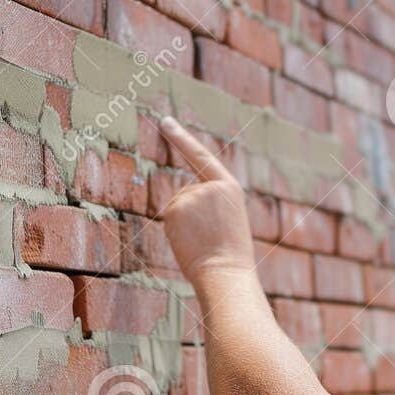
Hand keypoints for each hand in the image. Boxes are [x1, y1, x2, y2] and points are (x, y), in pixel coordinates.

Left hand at [159, 117, 254, 281]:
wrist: (226, 273)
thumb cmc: (229, 254)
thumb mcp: (228, 219)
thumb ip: (210, 202)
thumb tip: (184, 203)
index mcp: (229, 187)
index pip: (201, 156)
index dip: (181, 138)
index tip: (165, 121)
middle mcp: (210, 186)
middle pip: (187, 194)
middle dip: (191, 216)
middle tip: (209, 238)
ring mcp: (192, 196)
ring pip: (178, 208)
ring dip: (184, 226)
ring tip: (203, 242)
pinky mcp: (176, 209)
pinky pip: (170, 219)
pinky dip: (175, 232)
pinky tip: (190, 242)